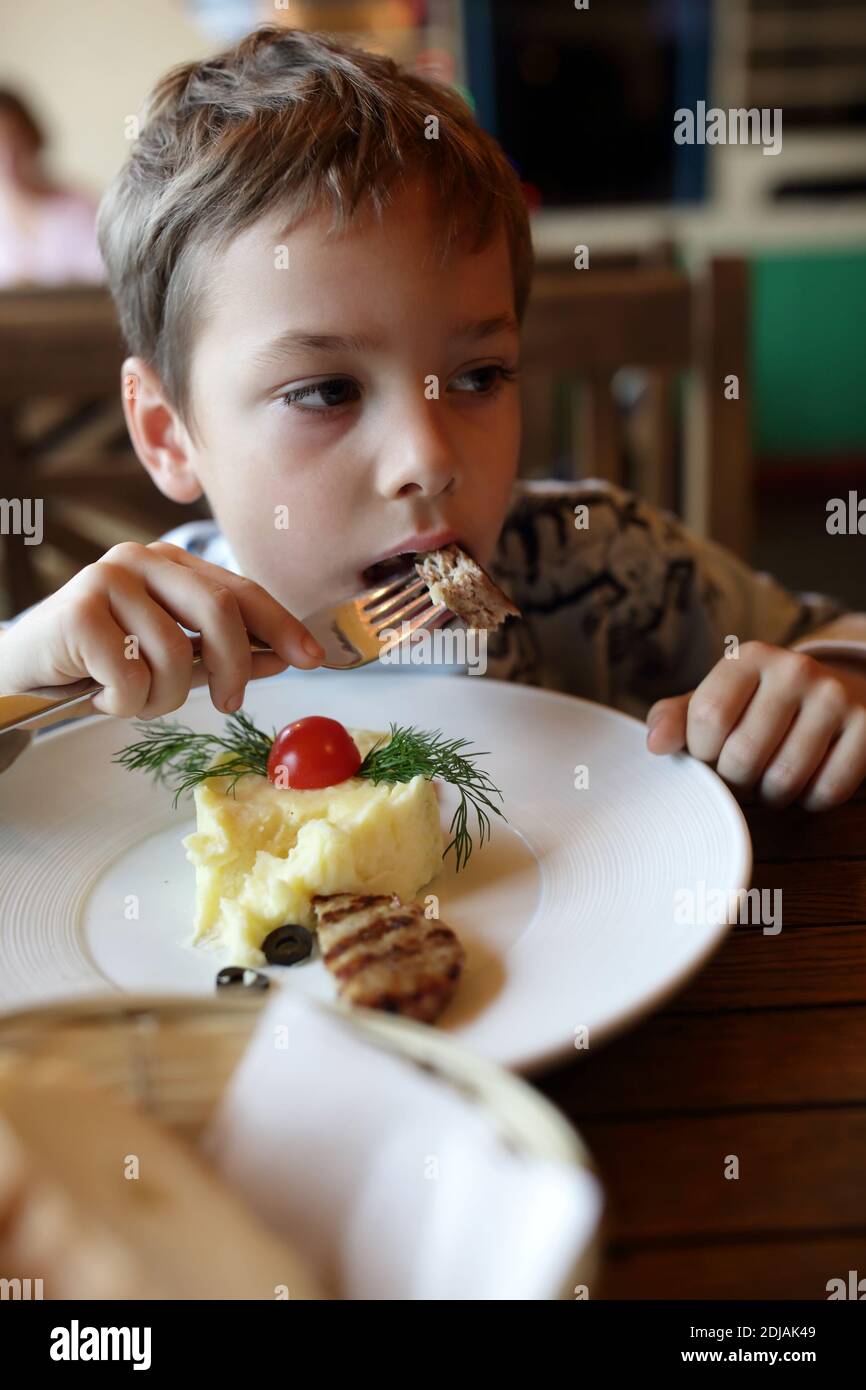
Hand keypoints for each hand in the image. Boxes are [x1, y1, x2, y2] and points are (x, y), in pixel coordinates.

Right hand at [0, 541, 325, 718]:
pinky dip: (123, 703)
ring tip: (133, 699)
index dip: (281, 625)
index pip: (240, 590)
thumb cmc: (100, 665)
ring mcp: (108, 578)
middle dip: (235, 667)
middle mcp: (142, 559)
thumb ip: (223, 654)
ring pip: (174, 654)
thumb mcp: (171, 658)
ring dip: (161, 697)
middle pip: (219, 612)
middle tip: (229, 704)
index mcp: (171, 564)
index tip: (313, 659)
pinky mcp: (78, 609)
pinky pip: (131, 677)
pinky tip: (98, 693)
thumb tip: (287, 657)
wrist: (22, 673)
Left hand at [645, 640, 865, 809]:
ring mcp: (835, 697)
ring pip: (783, 780)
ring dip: (769, 797)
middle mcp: (795, 669)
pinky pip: (826, 791)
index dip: (701, 753)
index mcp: (749, 657)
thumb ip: (675, 718)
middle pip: (743, 756)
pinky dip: (809, 801)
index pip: (707, 719)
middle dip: (734, 781)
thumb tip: (655, 745)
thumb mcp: (714, 699)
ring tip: (769, 780)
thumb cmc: (756, 705)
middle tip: (740, 775)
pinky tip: (805, 781)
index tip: (709, 754)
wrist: (832, 692)